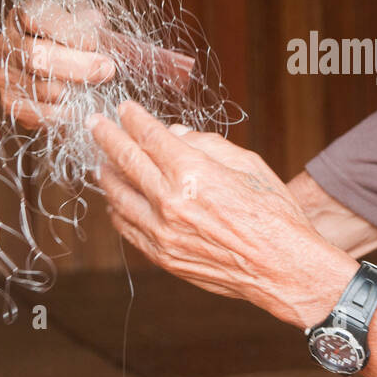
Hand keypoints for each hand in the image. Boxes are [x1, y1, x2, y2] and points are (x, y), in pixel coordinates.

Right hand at [0, 2, 195, 129]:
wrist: (62, 76)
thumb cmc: (77, 46)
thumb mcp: (84, 27)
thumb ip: (89, 24)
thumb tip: (95, 21)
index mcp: (22, 17)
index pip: (35, 18)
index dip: (66, 31)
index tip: (94, 42)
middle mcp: (6, 44)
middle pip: (37, 55)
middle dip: (77, 65)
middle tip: (108, 69)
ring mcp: (5, 75)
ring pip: (41, 87)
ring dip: (75, 90)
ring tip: (96, 88)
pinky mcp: (11, 103)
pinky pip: (38, 112)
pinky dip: (63, 113)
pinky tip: (80, 108)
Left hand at [89, 100, 351, 326]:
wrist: (282, 268)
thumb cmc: (273, 213)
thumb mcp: (249, 165)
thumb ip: (208, 145)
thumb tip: (174, 134)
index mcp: (193, 173)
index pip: (150, 137)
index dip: (133, 119)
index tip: (123, 109)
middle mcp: (171, 202)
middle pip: (126, 161)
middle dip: (107, 137)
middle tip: (94, 124)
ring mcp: (163, 233)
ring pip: (119, 197)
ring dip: (106, 175)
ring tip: (101, 164)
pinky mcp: (163, 257)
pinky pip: (128, 228)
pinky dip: (118, 210)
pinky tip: (117, 201)